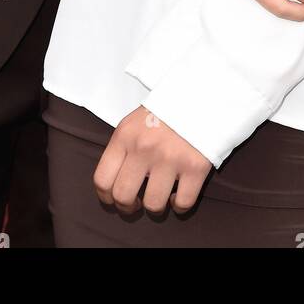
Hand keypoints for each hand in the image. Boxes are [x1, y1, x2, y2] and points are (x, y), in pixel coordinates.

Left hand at [94, 107, 211, 214]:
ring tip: (159, 196)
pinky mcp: (195, 166)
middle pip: (124, 196)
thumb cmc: (163, 113)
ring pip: (153, 205)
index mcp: (125, 136)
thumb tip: (113, 183)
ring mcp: (170, 158)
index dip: (106, 197)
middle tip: (136, 203)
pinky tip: (177, 195)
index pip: (102, 179)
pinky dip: (179, 206)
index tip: (114, 199)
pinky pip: (182, 203)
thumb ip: (122, 149)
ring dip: (155, 207)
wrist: (200, 96)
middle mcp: (144, 148)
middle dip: (128, 207)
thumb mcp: (133, 122)